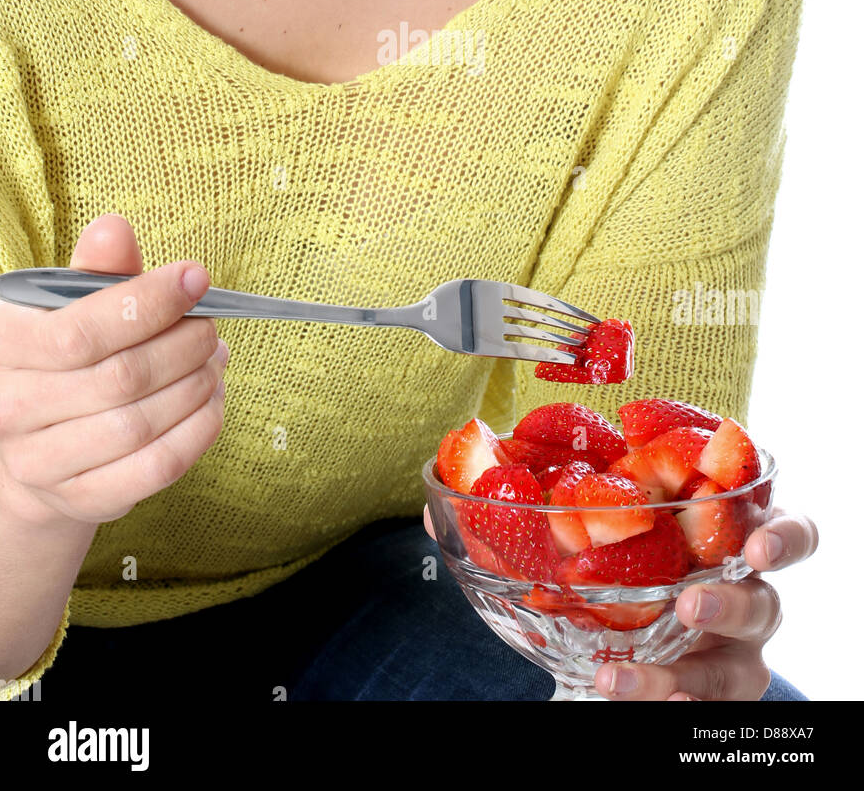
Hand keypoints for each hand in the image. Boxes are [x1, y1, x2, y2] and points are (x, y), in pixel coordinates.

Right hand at [0, 215, 227, 530]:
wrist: (36, 443)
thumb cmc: (61, 357)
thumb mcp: (67, 305)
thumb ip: (95, 271)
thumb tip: (114, 228)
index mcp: (4, 348)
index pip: (82, 331)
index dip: (149, 302)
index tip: (196, 277)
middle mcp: (12, 410)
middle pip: (122, 378)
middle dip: (183, 345)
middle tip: (210, 327)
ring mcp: (43, 464)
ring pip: (143, 423)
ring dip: (196, 385)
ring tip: (213, 360)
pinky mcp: (84, 499)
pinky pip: (158, 466)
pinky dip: (199, 430)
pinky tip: (211, 401)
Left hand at [423, 504, 818, 701]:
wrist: (616, 649)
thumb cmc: (618, 573)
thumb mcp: (586, 535)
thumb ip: (525, 515)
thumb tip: (435, 506)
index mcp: (725, 541)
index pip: (785, 530)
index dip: (784, 534)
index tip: (757, 540)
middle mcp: (743, 599)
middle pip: (767, 602)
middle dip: (733, 601)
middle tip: (689, 601)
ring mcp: (730, 659)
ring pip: (730, 674)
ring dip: (678, 676)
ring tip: (619, 678)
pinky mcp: (708, 701)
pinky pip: (703, 715)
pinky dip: (665, 709)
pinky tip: (629, 705)